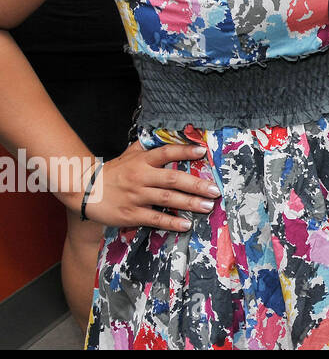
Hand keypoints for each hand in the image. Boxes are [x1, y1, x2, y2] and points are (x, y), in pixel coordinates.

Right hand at [81, 140, 220, 231]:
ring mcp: (135, 196)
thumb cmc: (113, 172)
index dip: (184, 150)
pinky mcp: (130, 214)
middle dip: (196, 184)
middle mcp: (140, 177)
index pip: (166, 152)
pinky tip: (186, 224)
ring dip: (190, 203)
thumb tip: (170, 133)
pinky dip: (171, 222)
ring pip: (167, 199)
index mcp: (141, 161)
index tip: (203, 150)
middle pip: (172, 179)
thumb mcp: (128, 154)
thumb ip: (148, 146)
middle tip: (215, 189)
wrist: (84, 190)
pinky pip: (155, 218)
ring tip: (208, 206)